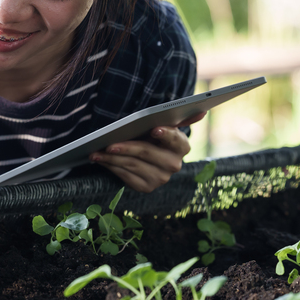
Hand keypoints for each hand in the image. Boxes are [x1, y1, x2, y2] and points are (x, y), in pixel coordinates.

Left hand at [89, 112, 205, 193]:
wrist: (147, 159)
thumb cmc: (152, 136)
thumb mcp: (163, 126)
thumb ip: (180, 118)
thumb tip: (202, 111)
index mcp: (182, 146)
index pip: (176, 139)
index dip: (165, 134)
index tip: (154, 129)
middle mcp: (174, 164)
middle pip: (147, 153)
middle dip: (126, 148)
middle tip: (109, 144)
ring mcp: (161, 178)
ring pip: (133, 165)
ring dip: (112, 158)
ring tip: (96, 151)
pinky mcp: (146, 188)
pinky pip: (126, 177)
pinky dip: (111, 167)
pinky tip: (100, 160)